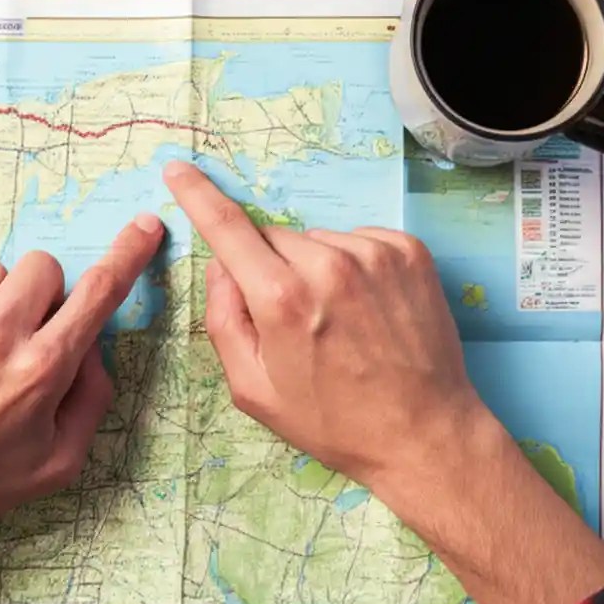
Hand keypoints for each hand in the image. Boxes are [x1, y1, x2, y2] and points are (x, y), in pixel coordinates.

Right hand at [165, 161, 603, 603]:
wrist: (424, 434)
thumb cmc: (333, 422)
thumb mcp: (254, 390)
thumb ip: (223, 321)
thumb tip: (222, 268)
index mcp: (282, 300)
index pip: (227, 229)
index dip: (197, 196)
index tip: (179, 169)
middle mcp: (328, 265)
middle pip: (273, 239)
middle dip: (270, 268)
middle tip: (295, 321)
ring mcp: (374, 254)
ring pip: (317, 240)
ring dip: (316, 267)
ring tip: (340, 322)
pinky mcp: (409, 251)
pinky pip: (357, 240)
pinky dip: (353, 264)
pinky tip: (367, 309)